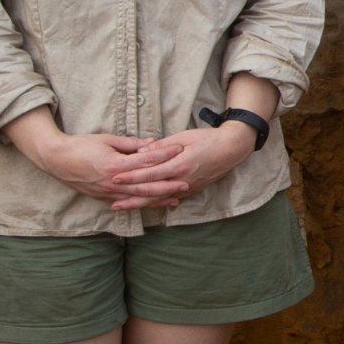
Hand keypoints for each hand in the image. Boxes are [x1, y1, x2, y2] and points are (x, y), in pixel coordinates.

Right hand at [26, 127, 182, 208]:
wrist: (56, 159)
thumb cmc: (80, 146)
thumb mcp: (106, 140)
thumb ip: (130, 144)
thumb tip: (151, 143)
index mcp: (116, 165)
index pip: (146, 161)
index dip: (164, 155)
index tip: (179, 150)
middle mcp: (113, 182)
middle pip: (146, 186)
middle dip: (167, 185)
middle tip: (186, 183)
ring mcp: (108, 192)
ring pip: (138, 198)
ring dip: (158, 199)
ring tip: (175, 199)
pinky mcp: (102, 197)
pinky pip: (126, 203)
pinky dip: (140, 204)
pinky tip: (152, 205)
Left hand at [97, 124, 253, 206]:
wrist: (231, 149)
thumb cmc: (207, 139)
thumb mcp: (183, 137)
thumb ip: (161, 147)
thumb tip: (140, 152)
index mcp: (178, 164)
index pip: (150, 173)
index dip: (131, 176)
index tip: (115, 177)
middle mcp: (181, 180)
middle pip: (151, 192)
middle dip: (130, 197)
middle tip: (111, 200)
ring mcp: (187, 188)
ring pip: (158, 199)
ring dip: (139, 204)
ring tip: (122, 207)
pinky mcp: (191, 191)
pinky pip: (168, 199)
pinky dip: (154, 204)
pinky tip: (143, 207)